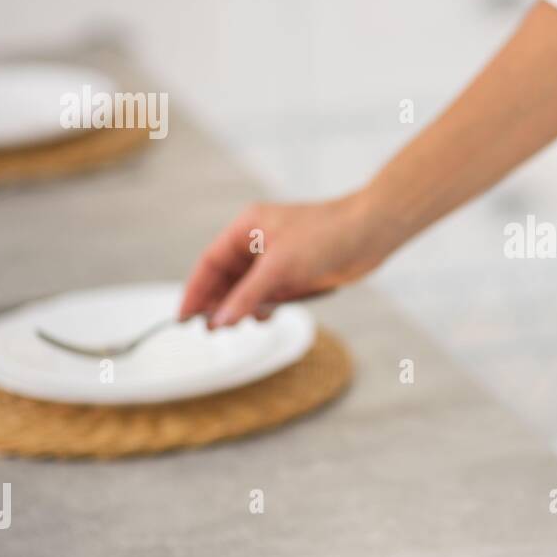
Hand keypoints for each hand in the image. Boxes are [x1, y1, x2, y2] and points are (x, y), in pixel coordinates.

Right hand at [178, 193, 391, 327]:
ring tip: (239, 323)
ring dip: (242, 307)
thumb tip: (219, 322)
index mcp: (247, 227)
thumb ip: (248, 296)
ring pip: (247, 289)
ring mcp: (278, 258)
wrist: (372, 233)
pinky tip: (264, 316)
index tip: (184, 317)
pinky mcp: (296, 273)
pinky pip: (270, 294)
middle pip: (226, 278)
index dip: (196, 290)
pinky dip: (265, 307)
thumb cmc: (326, 236)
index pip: (210, 262)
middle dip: (218, 303)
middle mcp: (258, 241)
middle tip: (211, 330)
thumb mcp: (280, 267)